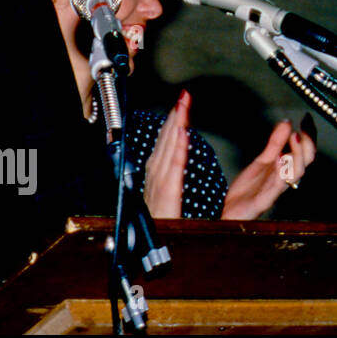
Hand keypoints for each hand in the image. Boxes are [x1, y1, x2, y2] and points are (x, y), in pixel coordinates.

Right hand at [143, 90, 189, 218]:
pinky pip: (174, 165)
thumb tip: (174, 154)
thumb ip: (168, 174)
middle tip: (183, 96)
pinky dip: (177, 148)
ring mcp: (160, 180)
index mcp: (157, 171)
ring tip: (183, 107)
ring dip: (176, 125)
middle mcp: (156, 172)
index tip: (181, 103)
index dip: (174, 120)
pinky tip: (182, 134)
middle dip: (175, 116)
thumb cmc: (160, 220)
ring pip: (169, 147)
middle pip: (167, 139)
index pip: (167, 140)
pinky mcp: (167, 190)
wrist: (153, 240)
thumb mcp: (164, 193)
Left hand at [222, 121, 316, 218]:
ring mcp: (273, 192)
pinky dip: (279, 173)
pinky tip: (279, 159)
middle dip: (306, 147)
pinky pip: (274, 188)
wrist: (229, 211)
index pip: (303, 155)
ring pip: (293, 176)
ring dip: (296, 156)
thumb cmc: (249, 190)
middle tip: (302, 131)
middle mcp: (283, 182)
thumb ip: (274, 144)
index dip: (308, 140)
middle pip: (302, 165)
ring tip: (294, 138)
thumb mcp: (261, 162)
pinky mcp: (262, 202)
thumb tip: (286, 124)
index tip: (307, 122)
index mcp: (284, 173)